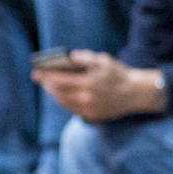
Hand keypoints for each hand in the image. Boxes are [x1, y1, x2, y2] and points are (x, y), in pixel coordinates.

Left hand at [34, 50, 163, 121]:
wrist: (135, 93)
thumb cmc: (118, 73)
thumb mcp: (104, 60)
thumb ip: (85, 58)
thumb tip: (68, 58)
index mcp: (89, 82)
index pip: (59, 80)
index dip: (45, 76)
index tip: (36, 72)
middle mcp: (87, 97)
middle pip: (58, 93)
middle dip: (47, 85)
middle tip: (40, 79)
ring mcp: (89, 108)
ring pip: (63, 102)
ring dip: (54, 94)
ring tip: (49, 86)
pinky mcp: (92, 116)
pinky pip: (71, 109)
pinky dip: (64, 101)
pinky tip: (61, 95)